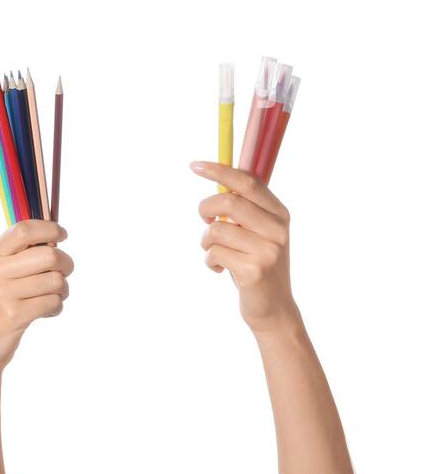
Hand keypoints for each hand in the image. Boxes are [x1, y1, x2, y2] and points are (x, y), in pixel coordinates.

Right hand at [0, 221, 71, 378]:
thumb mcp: (0, 274)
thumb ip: (22, 254)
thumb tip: (56, 234)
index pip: (24, 229)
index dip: (50, 229)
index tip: (62, 235)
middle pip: (49, 255)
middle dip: (66, 264)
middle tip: (64, 273)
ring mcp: (2, 293)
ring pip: (56, 280)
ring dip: (63, 290)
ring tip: (52, 297)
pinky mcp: (14, 315)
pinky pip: (53, 302)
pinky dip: (56, 307)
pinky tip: (45, 311)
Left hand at [192, 161, 298, 332]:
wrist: (273, 308)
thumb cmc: (256, 264)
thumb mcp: (257, 233)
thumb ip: (244, 210)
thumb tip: (218, 182)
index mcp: (279, 214)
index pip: (248, 182)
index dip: (220, 171)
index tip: (194, 165)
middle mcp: (277, 229)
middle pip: (228, 201)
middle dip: (205, 208)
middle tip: (205, 219)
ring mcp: (268, 250)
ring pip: (215, 229)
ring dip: (206, 241)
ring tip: (216, 252)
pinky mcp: (254, 270)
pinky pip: (213, 253)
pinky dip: (209, 261)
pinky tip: (220, 269)